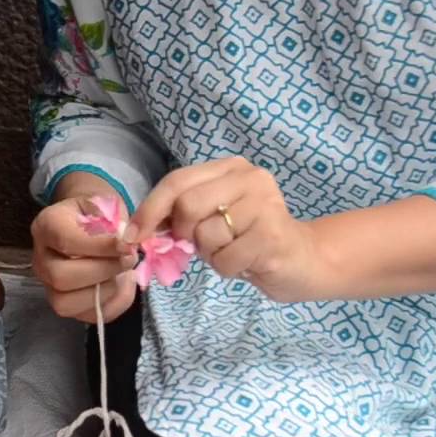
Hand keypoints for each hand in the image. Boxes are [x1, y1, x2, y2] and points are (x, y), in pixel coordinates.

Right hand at [30, 172, 138, 322]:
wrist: (90, 223)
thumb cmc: (98, 213)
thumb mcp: (105, 204)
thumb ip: (113, 222)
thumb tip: (126, 244)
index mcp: (46, 226)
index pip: (66, 241)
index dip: (100, 247)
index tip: (127, 245)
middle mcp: (41, 258)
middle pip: (61, 277)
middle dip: (102, 271)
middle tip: (129, 259)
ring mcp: (49, 285)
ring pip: (66, 303)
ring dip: (104, 292)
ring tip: (124, 274)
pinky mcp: (66, 304)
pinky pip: (87, 316)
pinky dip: (113, 304)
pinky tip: (123, 285)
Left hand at [128, 156, 329, 302]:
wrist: (302, 259)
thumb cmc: (249, 239)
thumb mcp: (211, 219)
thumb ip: (180, 214)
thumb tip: (136, 229)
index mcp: (231, 168)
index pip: (177, 181)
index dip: (150, 209)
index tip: (133, 235)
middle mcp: (250, 178)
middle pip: (187, 206)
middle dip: (185, 234)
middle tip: (204, 244)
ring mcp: (265, 204)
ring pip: (206, 235)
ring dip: (211, 254)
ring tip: (233, 251)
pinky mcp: (272, 235)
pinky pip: (225, 259)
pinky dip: (227, 268)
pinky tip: (247, 262)